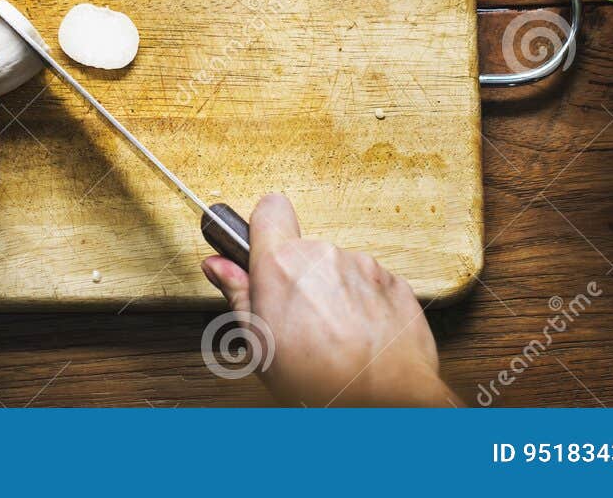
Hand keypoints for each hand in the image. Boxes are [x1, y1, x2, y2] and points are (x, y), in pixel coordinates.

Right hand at [202, 194, 456, 406]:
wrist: (384, 403)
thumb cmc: (320, 381)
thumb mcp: (259, 343)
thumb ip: (238, 293)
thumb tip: (219, 266)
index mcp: (282, 265)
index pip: (269, 208)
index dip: (264, 227)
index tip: (261, 251)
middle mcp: (324, 256)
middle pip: (304, 249)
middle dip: (299, 276)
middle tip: (297, 318)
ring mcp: (363, 267)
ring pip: (339, 269)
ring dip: (333, 292)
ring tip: (332, 335)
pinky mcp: (394, 283)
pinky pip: (370, 284)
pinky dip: (364, 304)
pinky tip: (359, 337)